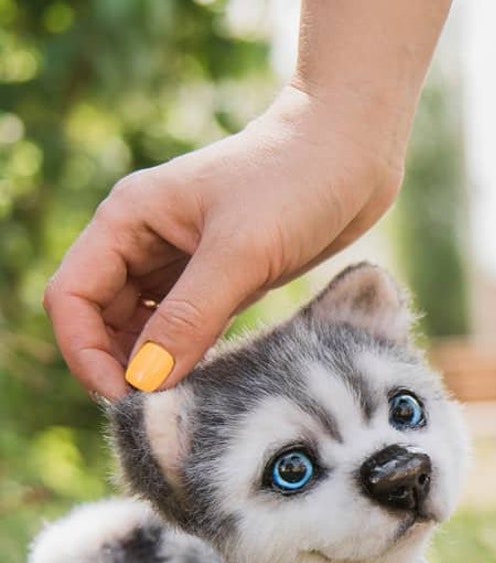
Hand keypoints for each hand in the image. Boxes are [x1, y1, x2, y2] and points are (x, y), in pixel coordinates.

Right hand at [43, 84, 404, 397]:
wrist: (356, 149)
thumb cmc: (296, 179)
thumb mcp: (242, 252)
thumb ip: (191, 316)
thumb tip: (147, 381)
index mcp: (128, 219)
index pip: (72, 297)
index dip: (85, 352)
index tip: (125, 397)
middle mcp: (146, 239)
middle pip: (102, 319)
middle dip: (121, 366)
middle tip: (164, 413)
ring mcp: (186, 260)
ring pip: (146, 328)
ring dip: (157, 366)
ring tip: (191, 403)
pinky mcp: (227, 277)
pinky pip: (190, 327)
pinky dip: (192, 355)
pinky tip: (215, 381)